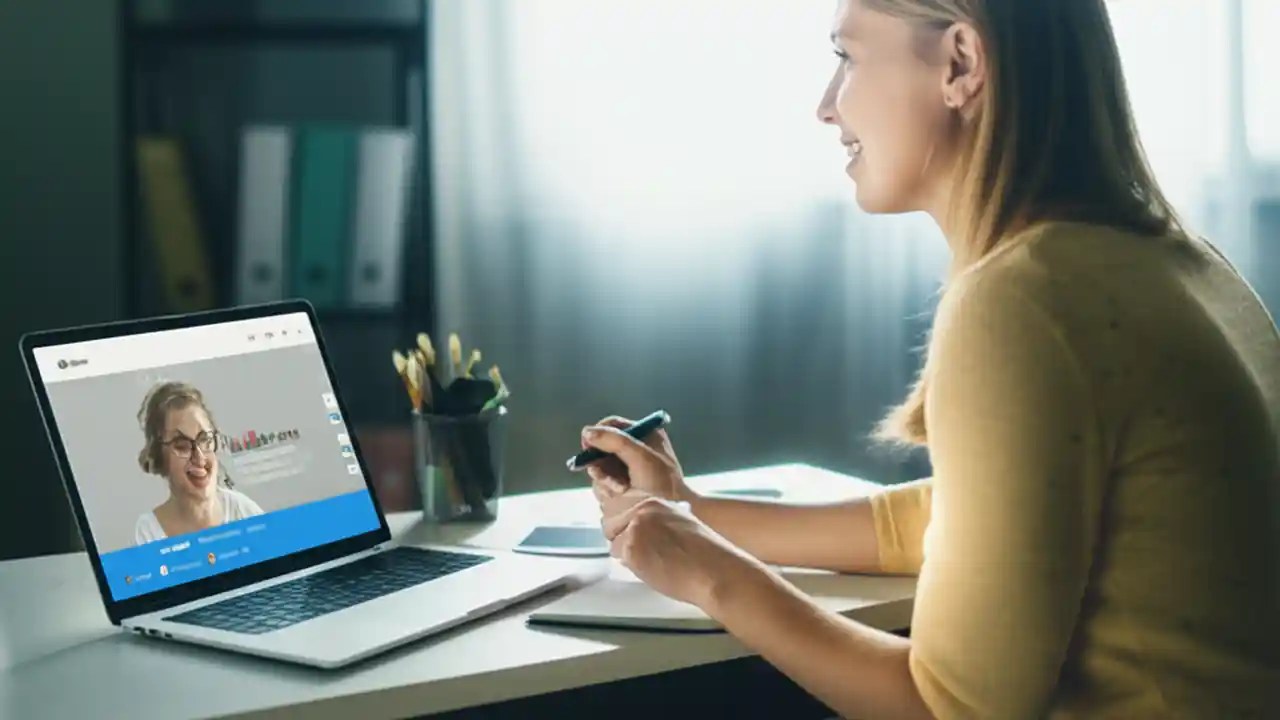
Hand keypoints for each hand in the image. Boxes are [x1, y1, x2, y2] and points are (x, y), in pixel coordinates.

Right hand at [578, 416, 695, 502]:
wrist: (671, 514)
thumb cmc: (661, 483)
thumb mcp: (640, 457)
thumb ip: (614, 441)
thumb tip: (587, 432)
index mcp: (645, 434)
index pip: (613, 425)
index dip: (598, 433)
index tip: (587, 446)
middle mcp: (635, 448)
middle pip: (602, 447)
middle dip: (601, 463)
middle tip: (603, 474)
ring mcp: (627, 468)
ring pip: (600, 467)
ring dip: (604, 478)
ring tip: (620, 489)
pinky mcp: (622, 485)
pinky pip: (603, 482)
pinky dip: (606, 488)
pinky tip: (618, 495)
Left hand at [599, 488, 754, 608]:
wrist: (713, 570)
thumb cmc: (705, 552)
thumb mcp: (681, 522)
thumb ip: (659, 522)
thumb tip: (645, 534)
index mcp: (654, 502)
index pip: (621, 509)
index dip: (625, 526)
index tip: (635, 538)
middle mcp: (641, 511)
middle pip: (611, 524)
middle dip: (620, 539)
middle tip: (640, 555)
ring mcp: (634, 529)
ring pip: (614, 544)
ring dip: (627, 556)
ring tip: (651, 564)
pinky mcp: (631, 550)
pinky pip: (620, 560)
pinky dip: (632, 567)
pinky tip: (652, 570)